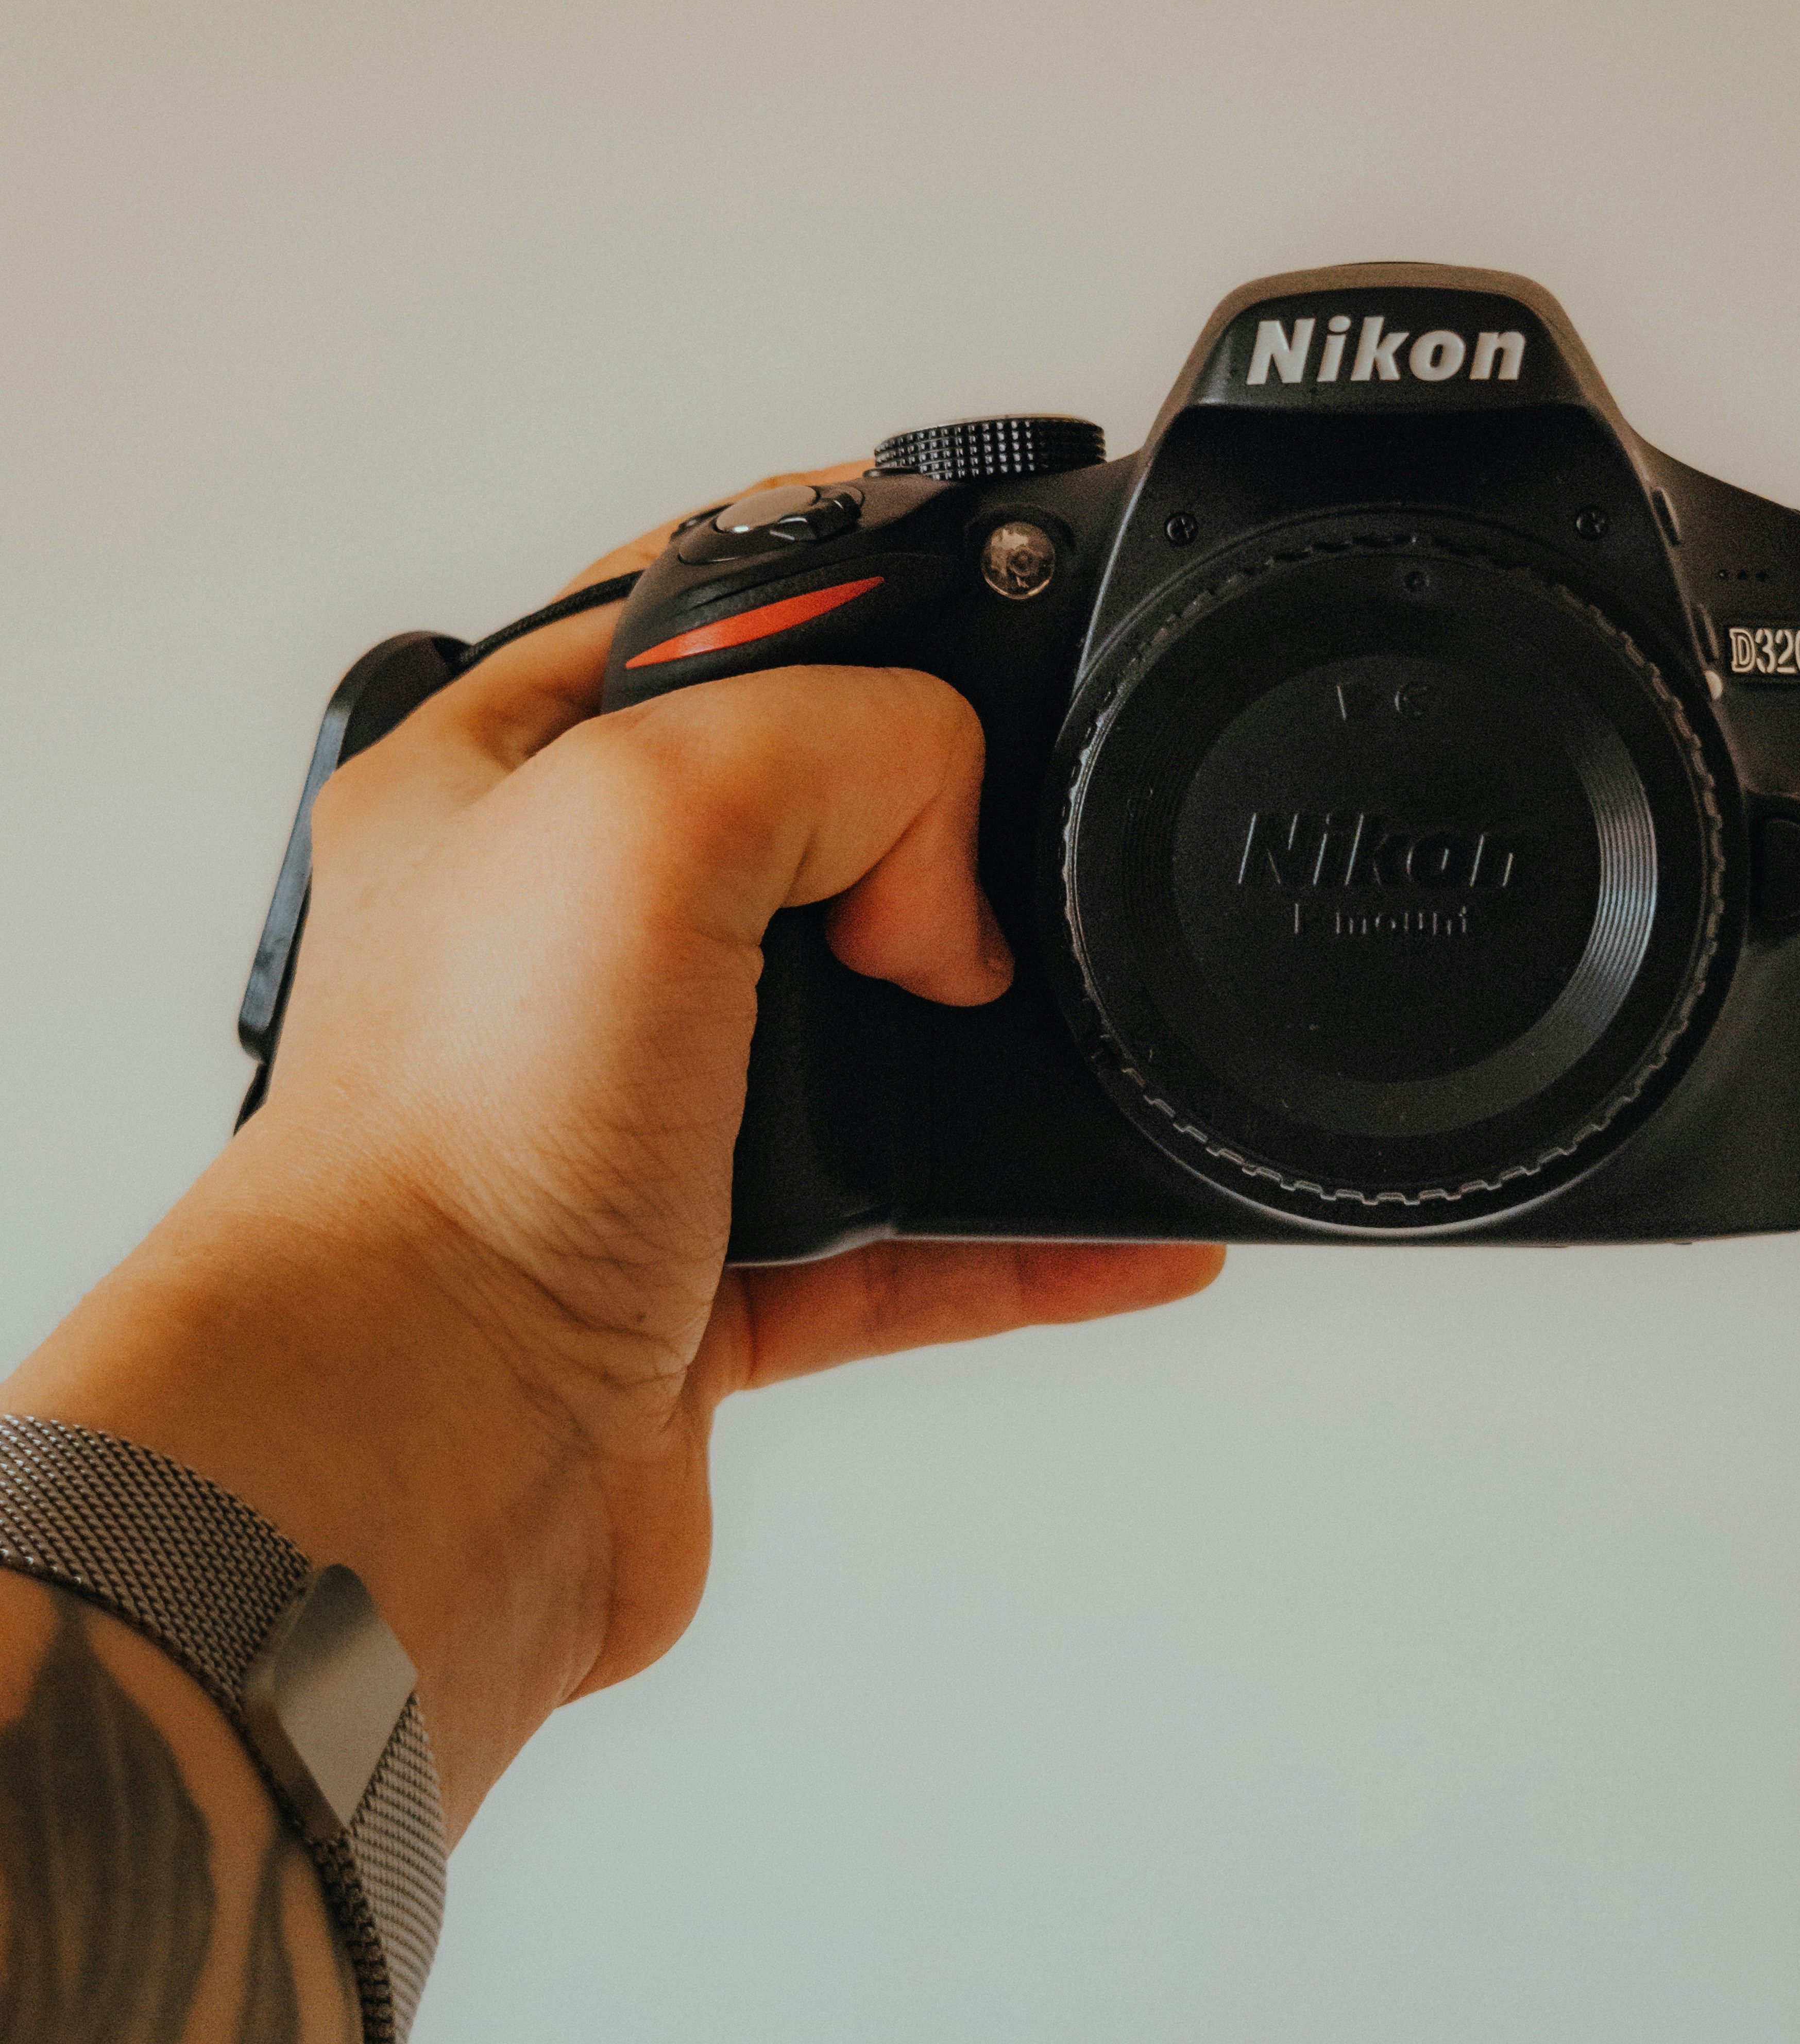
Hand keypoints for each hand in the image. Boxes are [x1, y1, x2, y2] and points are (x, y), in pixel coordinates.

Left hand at [9, 494, 1219, 1829]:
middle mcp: (549, 950)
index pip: (685, 621)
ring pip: (867, 1043)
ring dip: (1004, 1044)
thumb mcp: (655, 798)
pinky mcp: (702, 1284)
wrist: (420, 1443)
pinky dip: (1032, 1233)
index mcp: (488, 786)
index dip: (837, 600)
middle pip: (799, 829)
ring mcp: (629, 1119)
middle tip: (1009, 852)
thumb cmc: (453, 1134)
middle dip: (933, 836)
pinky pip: (914, 1239)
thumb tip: (947, 880)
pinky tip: (1135, 1222)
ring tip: (1112, 1019)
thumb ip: (849, 744)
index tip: (979, 608)